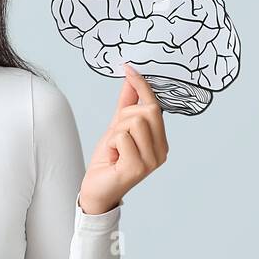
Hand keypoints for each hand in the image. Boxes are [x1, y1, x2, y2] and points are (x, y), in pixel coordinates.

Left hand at [79, 62, 169, 213]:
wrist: (97, 190)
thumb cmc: (108, 160)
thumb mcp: (116, 128)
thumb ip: (126, 106)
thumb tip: (130, 79)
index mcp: (161, 142)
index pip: (154, 107)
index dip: (142, 86)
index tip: (129, 68)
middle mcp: (162, 152)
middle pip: (145, 111)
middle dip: (123, 117)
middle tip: (115, 135)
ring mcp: (152, 161)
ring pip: (132, 122)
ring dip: (115, 133)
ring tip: (115, 150)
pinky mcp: (137, 167)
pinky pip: (122, 137)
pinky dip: (111, 143)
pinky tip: (113, 157)